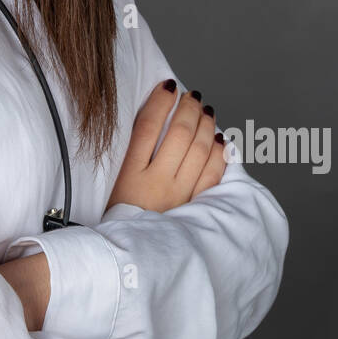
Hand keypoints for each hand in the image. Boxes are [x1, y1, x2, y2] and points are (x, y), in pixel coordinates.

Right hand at [106, 79, 226, 212]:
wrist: (133, 252)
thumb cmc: (123, 210)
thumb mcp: (116, 179)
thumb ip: (133, 150)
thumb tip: (154, 114)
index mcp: (130, 173)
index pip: (147, 127)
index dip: (160, 102)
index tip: (168, 86)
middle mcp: (156, 183)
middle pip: (179, 134)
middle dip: (189, 108)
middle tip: (192, 97)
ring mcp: (178, 195)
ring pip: (200, 150)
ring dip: (206, 125)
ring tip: (206, 111)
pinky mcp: (193, 206)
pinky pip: (213, 175)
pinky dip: (220, 153)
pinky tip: (220, 139)